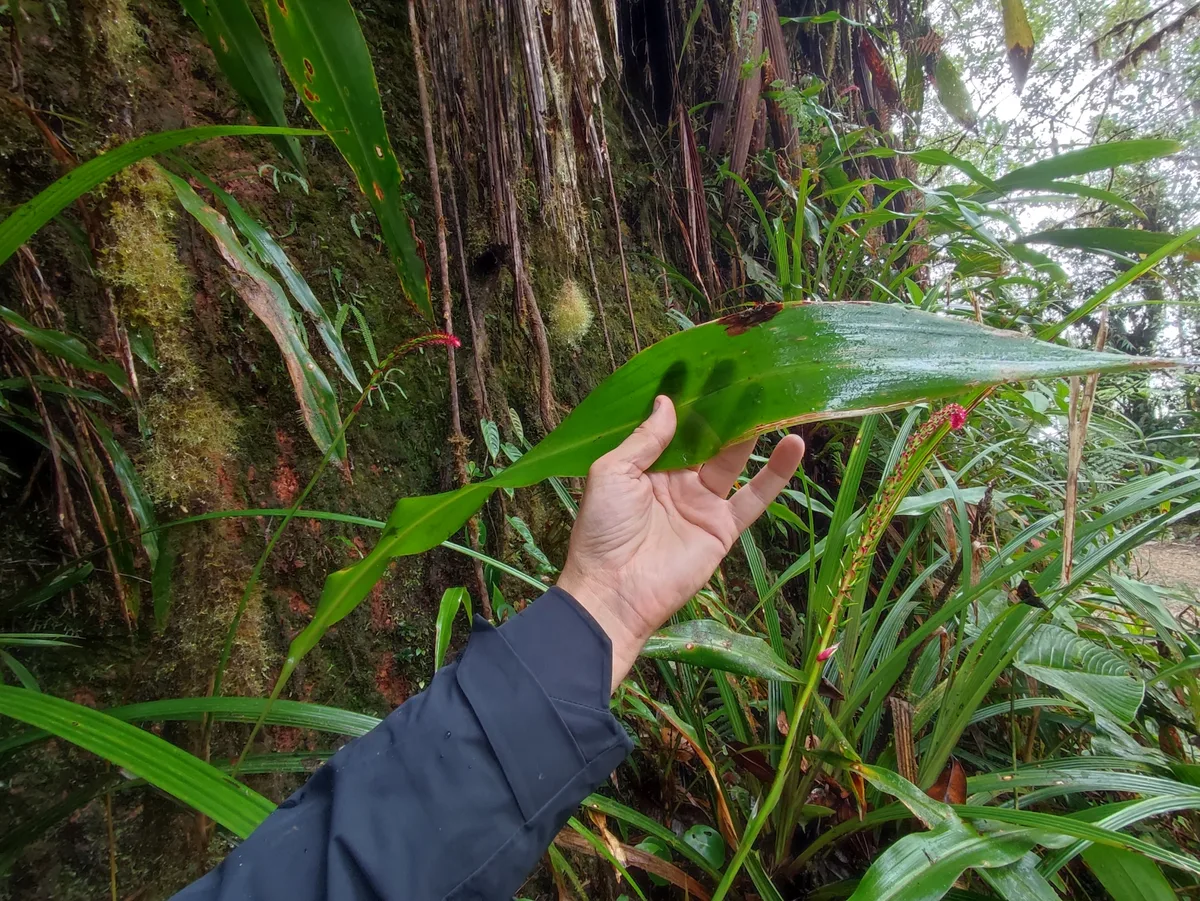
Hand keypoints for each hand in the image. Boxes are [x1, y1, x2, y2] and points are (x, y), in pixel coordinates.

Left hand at [558, 396, 805, 690]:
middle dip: (726, 407)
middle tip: (749, 371)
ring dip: (753, 431)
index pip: (674, 425)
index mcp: (646, 465)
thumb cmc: (602, 530)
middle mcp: (677, 479)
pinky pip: (754, 497)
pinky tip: (793, 443)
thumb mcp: (613, 473)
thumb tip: (667, 401)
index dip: (690, 399)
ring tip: (776, 396)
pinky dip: (776, 473)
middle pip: (708, 438)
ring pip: (734, 459)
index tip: (710, 366)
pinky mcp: (723, 527)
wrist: (613, 591)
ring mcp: (702, 502)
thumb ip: (644, 439)